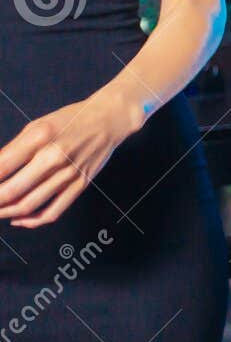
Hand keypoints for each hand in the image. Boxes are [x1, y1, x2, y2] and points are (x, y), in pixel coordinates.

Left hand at [0, 90, 144, 225]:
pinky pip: (52, 212)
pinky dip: (32, 221)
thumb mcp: (37, 125)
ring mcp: (69, 173)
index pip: (1, 167)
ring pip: (29, 205)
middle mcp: (55, 156)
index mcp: (40, 137)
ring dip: (6, 212)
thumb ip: (13, 149)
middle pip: (12, 191)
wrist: (109, 120)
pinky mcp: (80, 185)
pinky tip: (19, 220)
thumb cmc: (70, 120)